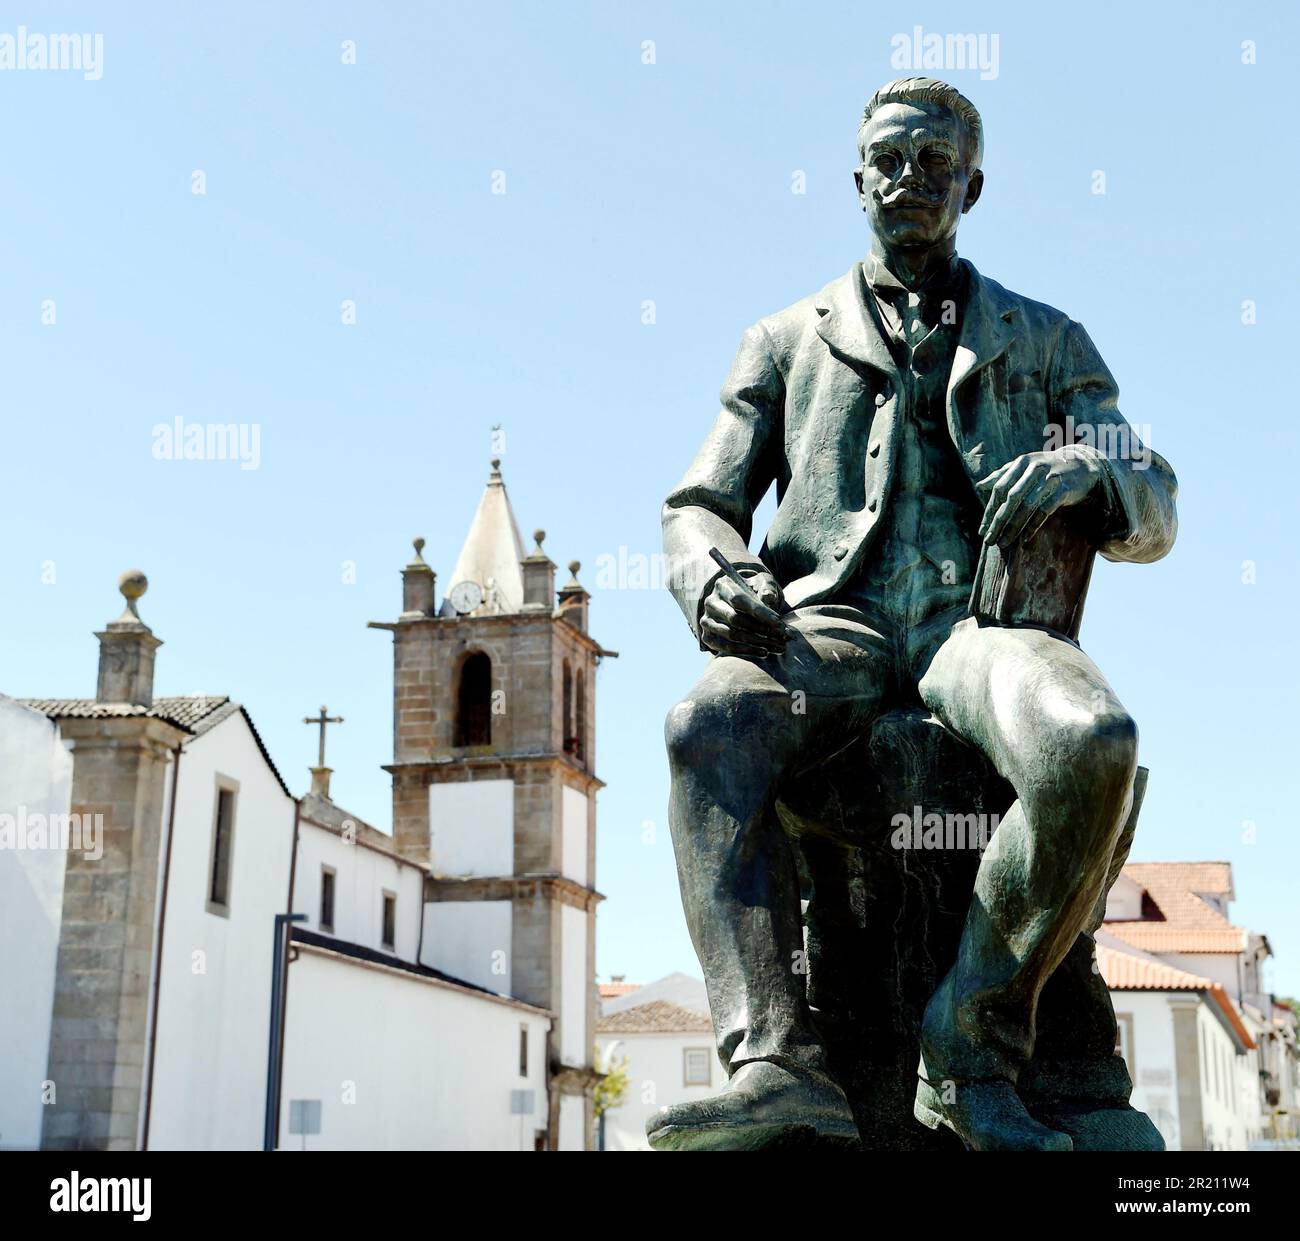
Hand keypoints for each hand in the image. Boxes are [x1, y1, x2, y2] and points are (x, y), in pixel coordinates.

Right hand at [700, 571, 789, 657]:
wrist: (741, 605)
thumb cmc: (755, 592)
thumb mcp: (763, 584)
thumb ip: (767, 588)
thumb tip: (768, 597)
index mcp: (723, 585)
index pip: (739, 600)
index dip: (760, 613)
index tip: (779, 623)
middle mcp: (711, 602)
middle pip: (735, 619)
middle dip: (761, 630)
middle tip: (782, 637)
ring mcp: (707, 621)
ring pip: (732, 635)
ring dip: (757, 643)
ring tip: (777, 646)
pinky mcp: (708, 637)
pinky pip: (726, 647)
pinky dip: (747, 651)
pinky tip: (764, 652)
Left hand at [976, 449, 1100, 547]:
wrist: (1082, 466)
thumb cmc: (1047, 469)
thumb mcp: (1025, 467)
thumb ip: (1002, 475)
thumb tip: (979, 486)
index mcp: (1021, 463)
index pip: (999, 488)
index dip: (989, 510)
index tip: (982, 530)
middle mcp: (1034, 468)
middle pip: (1011, 498)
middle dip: (998, 521)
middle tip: (989, 539)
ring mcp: (1050, 478)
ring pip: (1027, 506)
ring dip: (1013, 527)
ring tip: (1003, 542)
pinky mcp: (1063, 490)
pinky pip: (1044, 510)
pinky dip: (1033, 525)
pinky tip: (1024, 538)